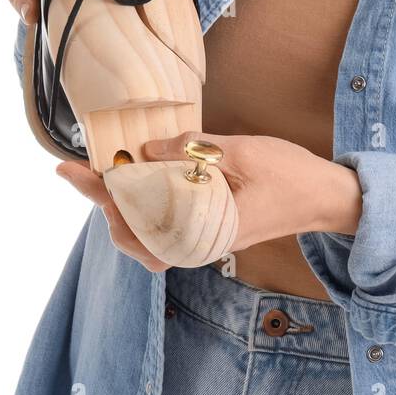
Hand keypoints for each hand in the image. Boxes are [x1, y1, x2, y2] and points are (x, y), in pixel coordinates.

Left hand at [54, 130, 361, 272]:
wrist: (325, 199)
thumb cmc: (290, 176)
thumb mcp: (241, 152)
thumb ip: (191, 150)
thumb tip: (146, 149)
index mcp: (201, 229)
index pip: (135, 216)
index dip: (99, 190)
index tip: (70, 169)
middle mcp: (196, 245)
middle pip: (130, 233)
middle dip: (103, 200)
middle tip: (83, 167)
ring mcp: (202, 242)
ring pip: (144, 238)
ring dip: (122, 208)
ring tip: (110, 175)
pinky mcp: (208, 234)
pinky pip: (163, 233)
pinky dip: (145, 212)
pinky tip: (144, 185)